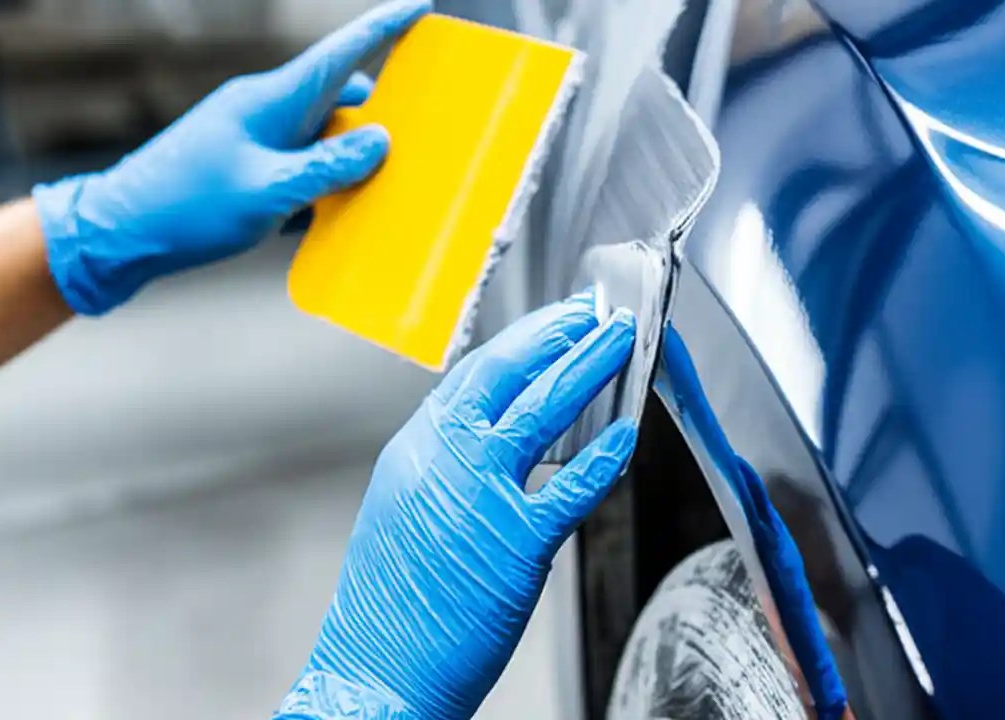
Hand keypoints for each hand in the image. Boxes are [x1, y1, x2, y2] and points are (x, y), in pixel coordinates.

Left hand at [33, 0, 430, 314]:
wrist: (120, 234)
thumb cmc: (187, 209)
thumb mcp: (268, 191)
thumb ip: (328, 167)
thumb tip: (380, 139)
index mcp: (272, 101)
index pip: (339, 54)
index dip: (383, 28)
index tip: (421, 5)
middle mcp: (267, 110)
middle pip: (338, 93)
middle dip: (383, 102)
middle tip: (424, 118)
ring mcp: (256, 136)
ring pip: (323, 132)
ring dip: (355, 148)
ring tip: (391, 176)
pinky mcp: (247, 165)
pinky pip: (303, 160)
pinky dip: (329, 175)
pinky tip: (343, 205)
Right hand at [290, 294, 637, 719]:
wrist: (375, 672)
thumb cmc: (390, 605)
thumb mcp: (402, 511)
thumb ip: (445, 467)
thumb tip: (492, 438)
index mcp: (416, 450)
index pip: (476, 375)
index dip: (524, 339)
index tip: (556, 319)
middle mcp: (444, 460)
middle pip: (508, 374)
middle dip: (557, 333)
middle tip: (595, 310)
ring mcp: (480, 497)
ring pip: (542, 411)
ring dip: (587, 367)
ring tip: (620, 339)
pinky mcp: (516, 543)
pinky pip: (571, 487)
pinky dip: (603, 456)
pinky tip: (628, 432)